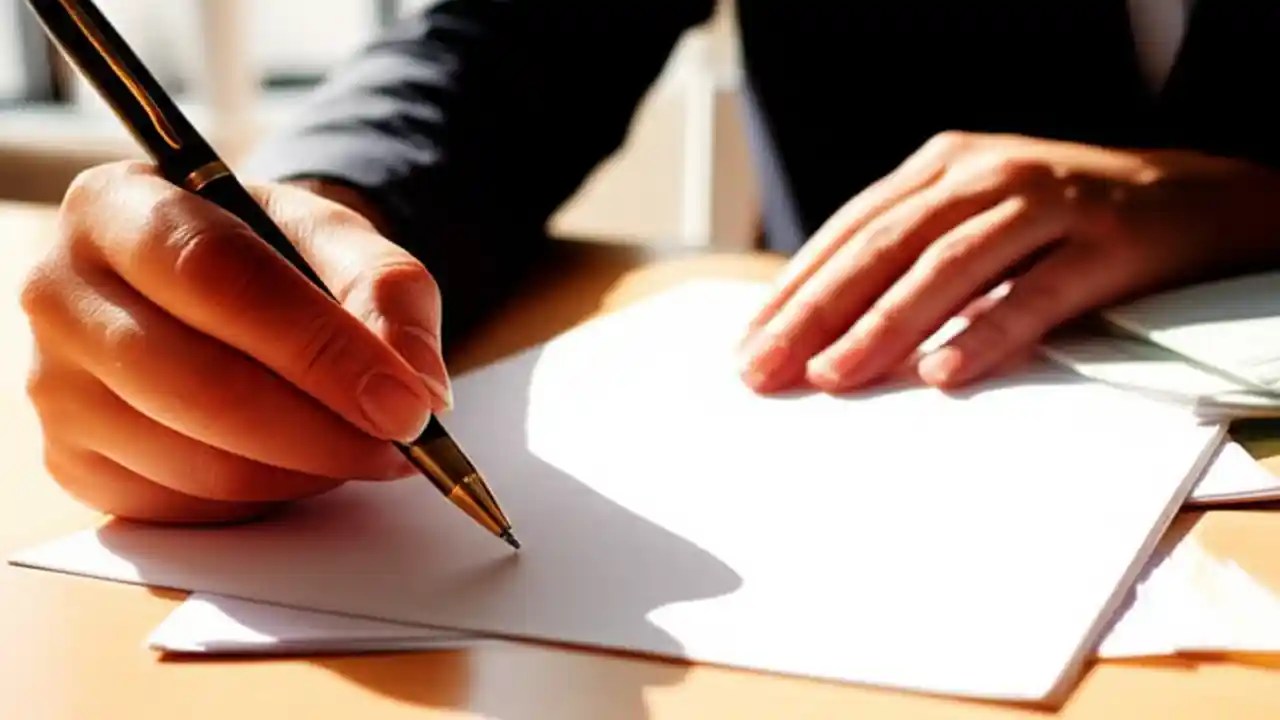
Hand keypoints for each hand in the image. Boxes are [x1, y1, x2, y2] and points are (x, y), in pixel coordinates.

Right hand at [20, 162, 451, 522]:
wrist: (211, 291)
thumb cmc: (268, 256)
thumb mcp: (336, 240)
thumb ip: (390, 291)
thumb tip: (420, 387)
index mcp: (117, 207)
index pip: (219, 277)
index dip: (322, 349)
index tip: (406, 404)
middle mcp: (59, 293)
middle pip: (202, 384)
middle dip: (324, 431)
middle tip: (404, 445)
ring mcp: (53, 386)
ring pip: (197, 461)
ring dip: (303, 470)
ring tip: (360, 446)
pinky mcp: (71, 461)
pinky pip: (183, 506)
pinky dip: (262, 498)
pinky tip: (298, 463)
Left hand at [738, 131, 1279, 392]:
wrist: (1193, 197)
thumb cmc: (1062, 224)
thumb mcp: (976, 222)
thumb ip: (911, 260)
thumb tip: (821, 333)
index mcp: (943, 167)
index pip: (851, 231)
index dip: (795, 288)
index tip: (749, 345)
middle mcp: (987, 175)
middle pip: (884, 246)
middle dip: (817, 312)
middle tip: (766, 370)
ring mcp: (1049, 202)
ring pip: (949, 266)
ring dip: (884, 324)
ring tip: (834, 377)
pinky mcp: (1108, 242)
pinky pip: (1037, 293)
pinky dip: (986, 332)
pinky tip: (942, 373)